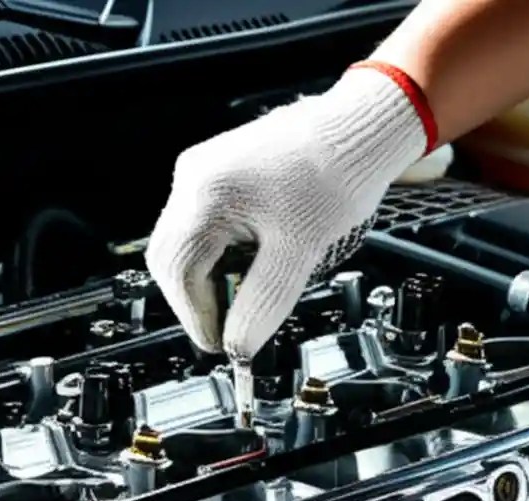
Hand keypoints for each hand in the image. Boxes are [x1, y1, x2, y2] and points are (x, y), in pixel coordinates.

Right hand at [145, 63, 432, 357]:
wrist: (358, 128)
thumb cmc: (336, 175)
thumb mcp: (300, 253)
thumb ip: (263, 304)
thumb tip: (239, 344)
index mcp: (208, 195)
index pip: (179, 273)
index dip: (197, 317)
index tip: (222, 344)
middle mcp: (194, 178)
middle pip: (170, 258)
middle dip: (196, 300)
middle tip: (228, 328)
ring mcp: (202, 171)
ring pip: (183, 242)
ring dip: (206, 277)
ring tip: (245, 296)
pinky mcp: (216, 171)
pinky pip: (200, 223)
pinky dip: (216, 254)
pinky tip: (248, 263)